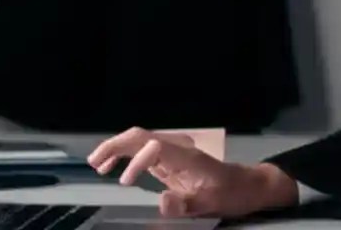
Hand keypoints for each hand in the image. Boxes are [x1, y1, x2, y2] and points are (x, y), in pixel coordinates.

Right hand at [87, 127, 297, 217]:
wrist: (245, 184)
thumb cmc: (230, 193)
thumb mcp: (211, 204)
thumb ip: (186, 205)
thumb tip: (161, 202)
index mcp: (186, 157)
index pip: (155, 147)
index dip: (137, 160)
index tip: (124, 183)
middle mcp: (177, 148)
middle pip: (141, 136)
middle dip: (116, 145)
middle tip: (95, 162)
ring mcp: (171, 151)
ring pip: (138, 140)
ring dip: (116, 147)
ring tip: (96, 164)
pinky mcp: (167, 159)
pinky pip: (141, 150)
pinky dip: (123, 154)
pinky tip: (110, 166)